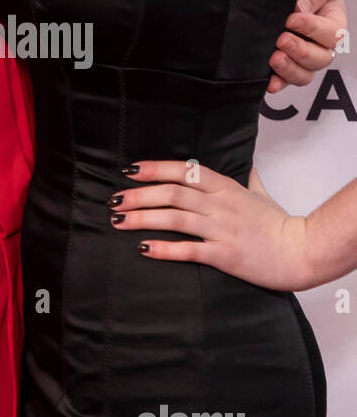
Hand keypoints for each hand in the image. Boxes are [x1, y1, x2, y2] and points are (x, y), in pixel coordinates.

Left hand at [107, 159, 311, 290]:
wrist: (302, 252)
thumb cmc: (280, 223)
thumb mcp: (260, 193)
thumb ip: (246, 177)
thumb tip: (244, 162)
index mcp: (225, 187)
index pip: (183, 171)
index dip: (154, 169)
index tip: (130, 171)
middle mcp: (220, 204)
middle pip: (172, 193)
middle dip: (138, 195)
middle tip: (114, 200)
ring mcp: (222, 229)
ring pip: (175, 218)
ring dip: (143, 219)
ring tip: (119, 222)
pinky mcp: (225, 255)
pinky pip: (189, 250)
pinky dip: (164, 248)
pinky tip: (144, 248)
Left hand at [265, 0, 347, 94]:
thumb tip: (300, 8)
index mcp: (333, 20)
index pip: (333, 33)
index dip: (314, 29)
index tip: (292, 19)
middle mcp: (320, 41)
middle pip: (322, 59)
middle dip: (302, 52)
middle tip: (282, 39)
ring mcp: (302, 54)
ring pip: (306, 73)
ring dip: (291, 70)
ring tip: (274, 59)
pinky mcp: (283, 62)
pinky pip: (285, 79)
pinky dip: (278, 82)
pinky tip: (270, 83)